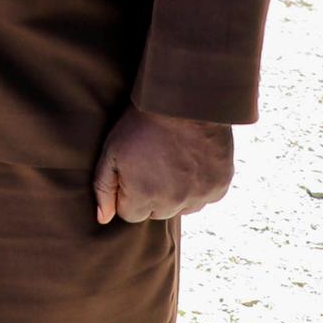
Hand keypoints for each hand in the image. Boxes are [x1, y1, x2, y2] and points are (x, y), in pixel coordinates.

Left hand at [92, 106, 233, 223]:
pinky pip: (204, 198)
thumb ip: (104, 189)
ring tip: (170, 162)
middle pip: (156, 213)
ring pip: (181, 207)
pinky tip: (190, 164)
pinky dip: (197, 187)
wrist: (183, 103)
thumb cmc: (140, 126)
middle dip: (150, 196)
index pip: (130, 214)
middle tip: (151, 164)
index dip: (127, 194)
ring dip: (175, 194)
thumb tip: (102, 219)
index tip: (131, 172)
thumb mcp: (111, 153)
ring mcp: (199, 196)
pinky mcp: (220, 187)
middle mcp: (174, 203)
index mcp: (144, 197)